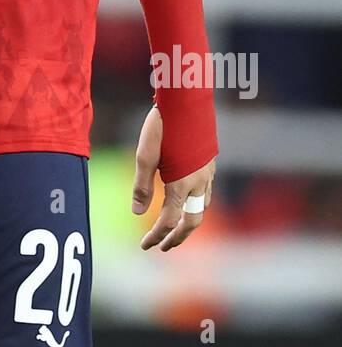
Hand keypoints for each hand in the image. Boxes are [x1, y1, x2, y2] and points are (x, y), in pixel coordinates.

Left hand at [131, 106, 214, 250]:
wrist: (187, 99)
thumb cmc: (162, 125)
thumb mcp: (145, 155)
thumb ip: (142, 186)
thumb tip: (137, 214)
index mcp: (181, 184)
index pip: (168, 221)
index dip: (156, 236)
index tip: (145, 245)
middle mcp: (199, 183)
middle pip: (191, 222)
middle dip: (177, 237)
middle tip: (162, 247)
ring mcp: (208, 173)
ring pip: (202, 207)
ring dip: (189, 222)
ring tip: (175, 227)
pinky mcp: (210, 162)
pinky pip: (206, 192)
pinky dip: (196, 204)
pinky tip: (186, 198)